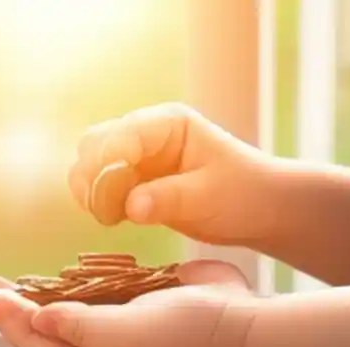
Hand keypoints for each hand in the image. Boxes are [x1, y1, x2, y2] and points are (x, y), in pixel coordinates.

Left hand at [0, 260, 258, 346]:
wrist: (244, 326)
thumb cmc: (190, 336)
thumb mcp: (132, 332)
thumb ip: (82, 326)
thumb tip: (38, 320)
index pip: (38, 344)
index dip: (8, 320)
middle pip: (44, 331)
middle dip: (14, 310)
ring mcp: (116, 330)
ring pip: (64, 313)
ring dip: (36, 296)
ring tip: (5, 282)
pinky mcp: (133, 307)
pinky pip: (91, 296)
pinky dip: (69, 286)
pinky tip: (50, 276)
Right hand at [69, 103, 275, 246]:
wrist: (260, 210)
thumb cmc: (243, 194)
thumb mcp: (209, 197)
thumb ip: (168, 199)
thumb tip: (130, 206)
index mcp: (166, 124)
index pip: (119, 136)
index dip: (108, 167)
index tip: (115, 203)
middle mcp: (145, 134)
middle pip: (93, 145)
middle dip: (91, 178)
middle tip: (107, 213)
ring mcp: (136, 157)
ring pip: (89, 165)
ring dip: (90, 192)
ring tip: (111, 218)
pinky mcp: (132, 181)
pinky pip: (97, 187)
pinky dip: (96, 202)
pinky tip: (115, 219)